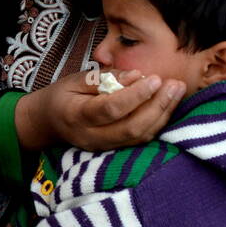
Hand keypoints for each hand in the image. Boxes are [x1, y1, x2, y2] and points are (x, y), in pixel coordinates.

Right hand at [15, 69, 185, 152]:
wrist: (48, 123)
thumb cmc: (63, 96)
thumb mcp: (76, 80)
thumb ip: (105, 78)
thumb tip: (136, 76)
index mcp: (77, 116)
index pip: (111, 109)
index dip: (136, 95)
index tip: (155, 78)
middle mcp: (91, 136)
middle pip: (131, 127)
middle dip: (157, 106)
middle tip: (175, 84)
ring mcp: (103, 147)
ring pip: (139, 136)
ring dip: (163, 114)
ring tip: (177, 91)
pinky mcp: (114, 150)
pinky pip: (140, 139)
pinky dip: (158, 122)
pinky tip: (168, 105)